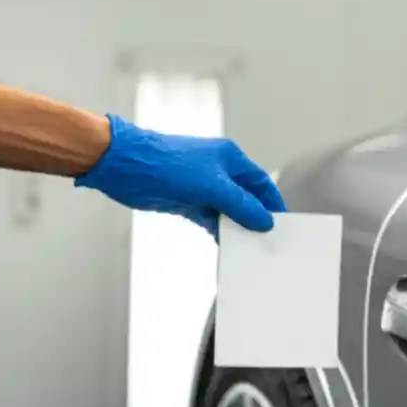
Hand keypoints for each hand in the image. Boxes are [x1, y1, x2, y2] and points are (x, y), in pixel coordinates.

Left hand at [76, 115, 286, 237]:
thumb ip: (241, 205)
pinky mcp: (186, 202)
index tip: (282, 224)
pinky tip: (226, 245)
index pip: (260, 182)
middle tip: (267, 241)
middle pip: (245, 198)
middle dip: (256, 218)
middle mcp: (218, 171)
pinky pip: (209, 220)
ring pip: (227, 211)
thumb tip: (264, 220)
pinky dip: (218, 231)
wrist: (124, 166)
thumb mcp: (212, 186)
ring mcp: (201, 187)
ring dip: (236, 228)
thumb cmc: (165, 163)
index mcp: (229, 158)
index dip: (272, 202)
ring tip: (249, 248)